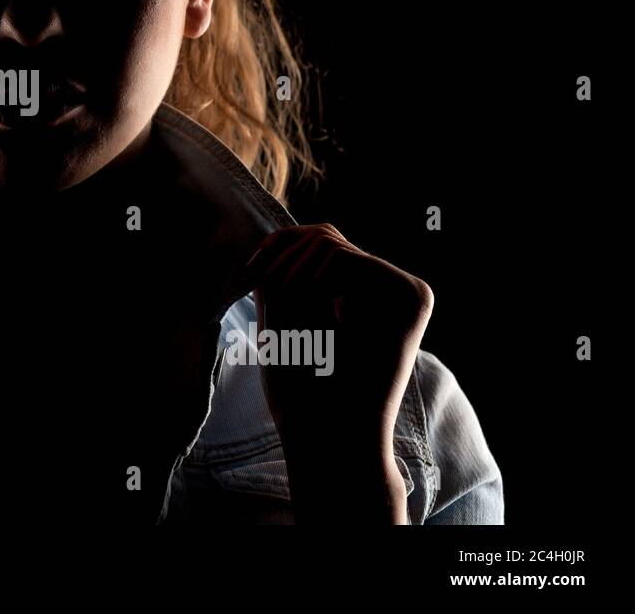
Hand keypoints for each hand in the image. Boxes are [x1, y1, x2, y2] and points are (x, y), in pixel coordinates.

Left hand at [245, 223, 433, 522]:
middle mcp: (381, 288)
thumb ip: (285, 271)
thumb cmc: (300, 385)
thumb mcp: (280, 316)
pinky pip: (349, 260)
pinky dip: (316, 279)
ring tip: (290, 312)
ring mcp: (400, 292)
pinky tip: (314, 311)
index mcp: (354, 292)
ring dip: (293, 274)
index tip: (249, 271)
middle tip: (265, 289)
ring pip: (331, 244)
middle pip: (323, 236)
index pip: (316, 241)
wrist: (328, 431)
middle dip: (282, 258)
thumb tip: (279, 233)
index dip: (278, 246)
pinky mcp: (416, 298)